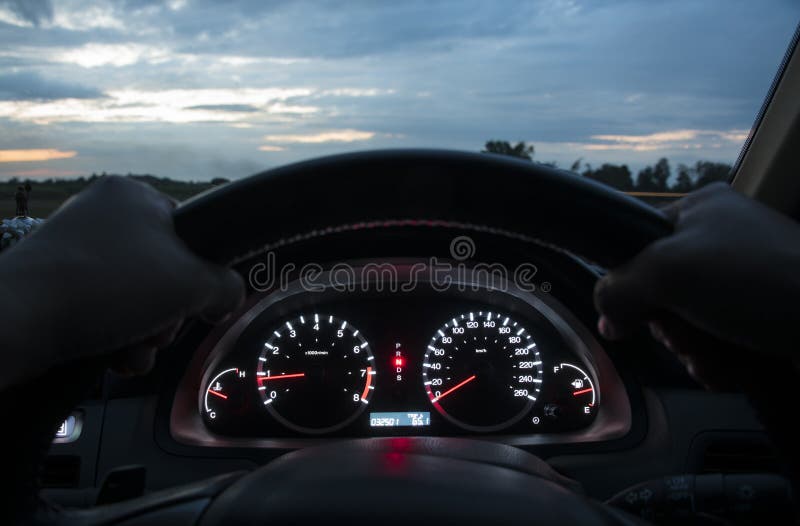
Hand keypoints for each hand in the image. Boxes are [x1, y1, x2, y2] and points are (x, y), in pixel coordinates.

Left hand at [0, 176, 244, 388]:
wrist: (17, 320)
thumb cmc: (106, 287)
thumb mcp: (190, 284)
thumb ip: (225, 286)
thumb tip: (231, 295)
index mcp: (135, 196)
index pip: (190, 233)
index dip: (202, 273)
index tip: (199, 304)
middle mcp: (102, 214)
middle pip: (163, 270)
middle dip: (169, 313)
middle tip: (163, 331)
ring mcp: (74, 248)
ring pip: (134, 295)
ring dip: (146, 332)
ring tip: (137, 350)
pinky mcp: (53, 281)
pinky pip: (102, 307)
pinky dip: (116, 334)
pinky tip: (115, 355)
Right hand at [594, 183, 799, 387]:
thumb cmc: (753, 280)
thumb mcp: (667, 271)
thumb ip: (619, 287)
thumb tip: (606, 317)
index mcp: (700, 210)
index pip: (638, 245)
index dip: (628, 283)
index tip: (629, 315)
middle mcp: (723, 241)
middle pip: (662, 291)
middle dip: (667, 324)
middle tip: (682, 332)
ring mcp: (747, 281)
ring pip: (689, 321)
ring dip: (691, 348)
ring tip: (712, 354)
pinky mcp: (765, 317)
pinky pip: (719, 339)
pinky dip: (718, 360)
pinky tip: (728, 365)